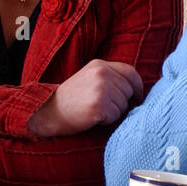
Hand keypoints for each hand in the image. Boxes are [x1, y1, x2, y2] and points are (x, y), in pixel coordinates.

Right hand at [29, 59, 143, 136]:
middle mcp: (102, 73)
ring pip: (124, 104)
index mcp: (100, 65)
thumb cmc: (72, 99)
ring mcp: (101, 88)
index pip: (131, 72)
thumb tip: (137, 89)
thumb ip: (111, 77)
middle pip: (129, 90)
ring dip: (114, 112)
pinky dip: (107, 120)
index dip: (137, 86)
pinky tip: (93, 117)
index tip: (137, 98)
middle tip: (102, 106)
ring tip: (95, 110)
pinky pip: (116, 115)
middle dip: (121, 102)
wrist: (49, 111)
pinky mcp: (99, 104)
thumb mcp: (90, 78)